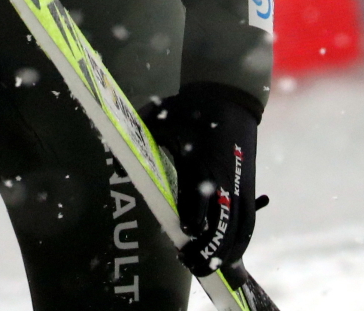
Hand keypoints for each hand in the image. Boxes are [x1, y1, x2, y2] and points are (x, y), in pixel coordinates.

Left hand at [144, 82, 267, 275]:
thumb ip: (136, 141)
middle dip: (205, 250)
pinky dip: (240, 242)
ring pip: (237, 232)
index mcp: (198, 166)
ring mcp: (237, 187)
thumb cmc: (186, 110)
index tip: (182, 236)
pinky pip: (249, 224)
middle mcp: (221, 181)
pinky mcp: (248, 189)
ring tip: (205, 264)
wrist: (227, 98)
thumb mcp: (156, 119)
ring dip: (222, 253)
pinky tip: (228, 256)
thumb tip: (114, 163)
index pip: (198, 205)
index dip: (191, 224)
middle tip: (188, 260)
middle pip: (220, 228)